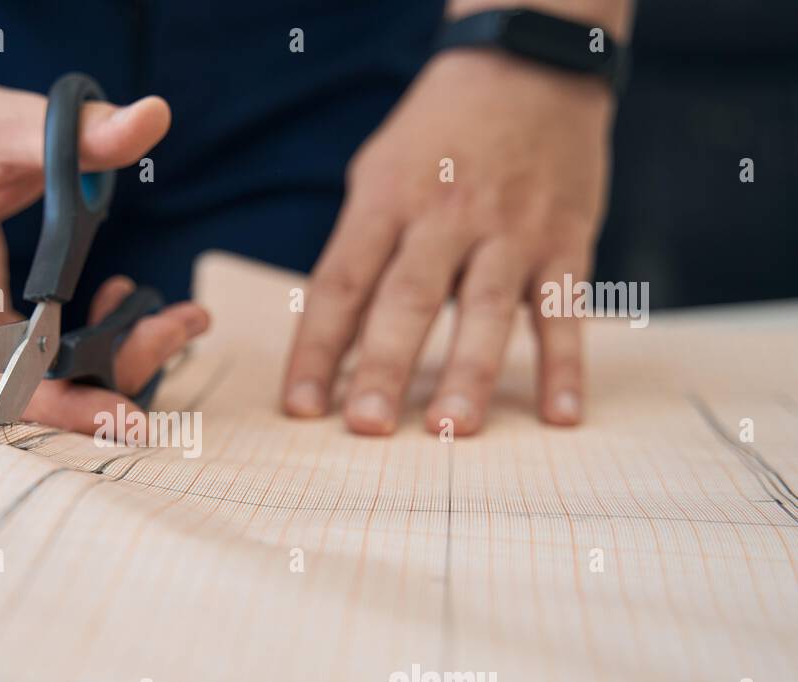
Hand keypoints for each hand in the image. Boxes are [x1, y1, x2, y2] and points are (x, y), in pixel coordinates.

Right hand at [0, 74, 208, 432]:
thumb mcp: (7, 122)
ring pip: (25, 389)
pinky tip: (124, 305)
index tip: (129, 419)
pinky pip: (22, 372)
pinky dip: (79, 351)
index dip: (56, 400)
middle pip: (14, 389)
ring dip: (102, 363)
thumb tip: (154, 117)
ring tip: (173, 318)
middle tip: (181, 324)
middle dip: (105, 371)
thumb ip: (80, 131)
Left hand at [283, 50, 612, 434]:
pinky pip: (565, 310)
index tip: (301, 408)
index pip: (340, 284)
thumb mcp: (378, 176)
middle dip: (383, 367)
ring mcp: (511, 229)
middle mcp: (445, 215)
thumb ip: (358, 255)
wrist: (530, 64)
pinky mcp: (567, 239)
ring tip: (450, 431)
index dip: (316, 349)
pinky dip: (566, 366)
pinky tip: (559, 417)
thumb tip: (331, 350)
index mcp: (386, 200)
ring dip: (468, 374)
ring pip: (486, 310)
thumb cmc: (435, 140)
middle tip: (366, 428)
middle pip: (408, 299)